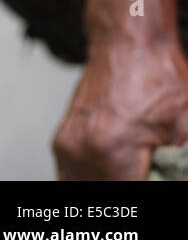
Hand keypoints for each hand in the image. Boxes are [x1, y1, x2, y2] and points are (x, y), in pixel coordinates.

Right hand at [54, 42, 187, 178]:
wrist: (128, 45)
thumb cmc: (158, 78)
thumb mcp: (186, 127)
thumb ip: (177, 167)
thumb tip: (171, 182)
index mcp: (110, 149)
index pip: (124, 194)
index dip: (146, 187)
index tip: (154, 179)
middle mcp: (80, 148)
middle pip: (97, 191)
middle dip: (123, 186)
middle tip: (143, 175)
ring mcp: (67, 143)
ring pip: (77, 185)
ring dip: (102, 185)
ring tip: (128, 174)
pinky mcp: (63, 138)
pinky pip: (69, 175)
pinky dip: (89, 179)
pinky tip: (111, 173)